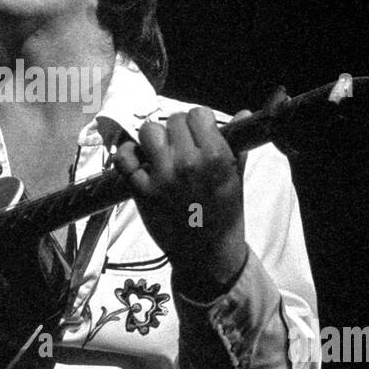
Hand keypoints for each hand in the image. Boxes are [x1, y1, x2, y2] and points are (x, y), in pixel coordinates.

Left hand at [113, 107, 252, 289]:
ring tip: (160, 152)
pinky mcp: (142, 191)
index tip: (197, 133)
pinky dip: (127, 154)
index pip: (197, 114)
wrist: (207, 254)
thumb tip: (243, 114)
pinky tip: (137, 159)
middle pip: (173, 121)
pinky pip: (125, 158)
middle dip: (176, 130)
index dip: (197, 122)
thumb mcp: (236, 180)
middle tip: (179, 146)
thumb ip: (236, 145)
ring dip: (154, 139)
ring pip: (149, 132)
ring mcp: (163, 177)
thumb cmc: (225, 216)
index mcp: (216, 158)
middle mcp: (188, 163)